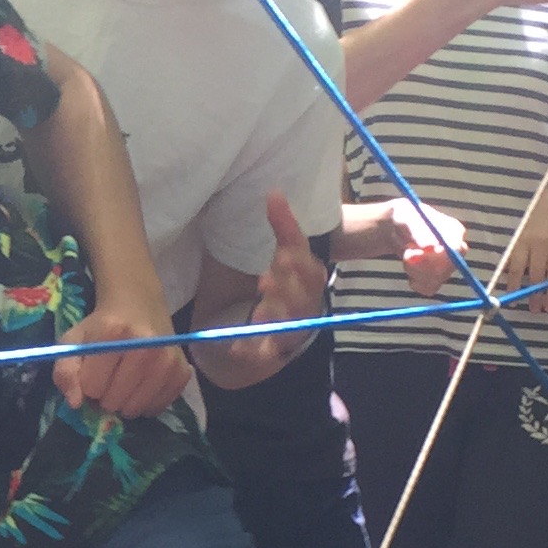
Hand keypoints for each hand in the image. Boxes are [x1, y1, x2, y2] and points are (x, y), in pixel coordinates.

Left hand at [52, 297, 187, 419]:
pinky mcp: (182, 372)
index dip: (88, 383)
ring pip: (135, 409)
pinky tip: (142, 384)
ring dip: (124, 402)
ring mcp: (168, 359)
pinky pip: (156, 408)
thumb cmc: (101, 327)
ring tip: (124, 381)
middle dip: (105, 395)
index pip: (92, 387)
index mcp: (113, 334)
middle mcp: (146, 346)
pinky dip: (145, 403)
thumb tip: (76, 404)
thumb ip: (65, 371)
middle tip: (110, 376)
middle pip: (114, 401)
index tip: (94, 369)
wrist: (138, 306)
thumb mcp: (74, 342)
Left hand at [193, 191, 331, 387]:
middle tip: (267, 278)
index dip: (298, 262)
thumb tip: (274, 191)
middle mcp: (305, 307)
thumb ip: (282, 226)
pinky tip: (237, 349)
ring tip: (261, 308)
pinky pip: (263, 356)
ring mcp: (290, 332)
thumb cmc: (284, 286)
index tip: (282, 254)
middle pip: (303, 299)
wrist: (274, 332)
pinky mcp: (271, 353)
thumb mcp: (284, 256)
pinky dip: (251, 353)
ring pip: (289, 326)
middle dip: (287, 288)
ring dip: (276, 316)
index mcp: (309, 281)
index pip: (310, 270)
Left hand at [388, 199, 463, 297]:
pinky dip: (415, 281)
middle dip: (421, 264)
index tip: (416, 253)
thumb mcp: (408, 220)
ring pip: (435, 281)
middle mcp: (457, 251)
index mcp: (455, 231)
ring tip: (407, 255)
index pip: (456, 250)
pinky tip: (410, 267)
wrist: (398, 230)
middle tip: (407, 255)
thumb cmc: (405, 220)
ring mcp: (449, 267)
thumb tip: (430, 247)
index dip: (437, 256)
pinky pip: (428, 289)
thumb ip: (419, 233)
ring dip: (415, 271)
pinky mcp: (438, 279)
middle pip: (446, 269)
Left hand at [499, 178, 547, 311]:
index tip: (511, 299)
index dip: (513, 284)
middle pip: (537, 275)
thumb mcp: (526, 225)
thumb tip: (507, 271)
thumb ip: (518, 247)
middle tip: (534, 310)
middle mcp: (541, 244)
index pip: (516, 266)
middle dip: (535, 294)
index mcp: (525, 238)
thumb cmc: (543, 211)